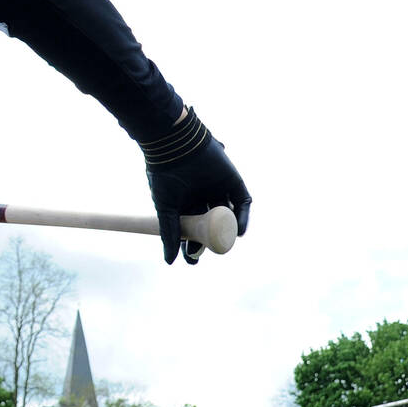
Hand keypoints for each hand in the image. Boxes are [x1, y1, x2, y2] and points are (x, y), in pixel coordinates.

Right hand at [142, 108, 251, 265]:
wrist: (175, 145)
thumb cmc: (165, 176)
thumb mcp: (165, 208)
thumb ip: (169, 233)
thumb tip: (169, 261)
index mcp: (187, 202)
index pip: (193, 228)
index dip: (193, 245)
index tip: (192, 259)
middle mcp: (204, 196)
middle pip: (211, 224)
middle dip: (209, 240)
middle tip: (206, 252)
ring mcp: (219, 189)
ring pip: (228, 215)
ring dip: (228, 231)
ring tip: (223, 243)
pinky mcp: (233, 181)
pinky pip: (242, 202)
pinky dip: (242, 217)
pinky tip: (238, 231)